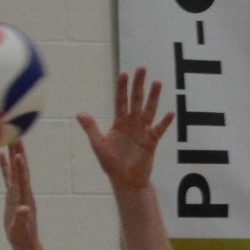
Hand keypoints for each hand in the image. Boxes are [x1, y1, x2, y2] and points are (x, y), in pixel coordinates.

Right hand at [0, 142, 38, 249]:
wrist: (25, 243)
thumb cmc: (22, 238)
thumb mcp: (20, 230)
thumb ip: (22, 219)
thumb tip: (23, 209)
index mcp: (24, 198)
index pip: (22, 179)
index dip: (20, 167)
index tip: (18, 153)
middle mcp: (22, 191)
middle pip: (20, 168)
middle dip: (18, 152)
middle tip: (16, 135)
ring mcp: (17, 192)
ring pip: (15, 169)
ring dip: (13, 154)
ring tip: (10, 138)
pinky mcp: (11, 195)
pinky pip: (8, 177)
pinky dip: (5, 166)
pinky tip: (1, 155)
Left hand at [77, 67, 174, 192]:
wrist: (125, 180)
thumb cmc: (112, 164)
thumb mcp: (99, 145)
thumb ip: (91, 128)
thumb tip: (79, 113)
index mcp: (119, 123)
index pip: (121, 100)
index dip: (122, 87)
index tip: (124, 73)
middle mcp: (132, 123)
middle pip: (136, 100)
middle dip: (138, 84)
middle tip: (142, 68)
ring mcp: (143, 131)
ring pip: (149, 110)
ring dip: (153, 97)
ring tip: (157, 82)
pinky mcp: (151, 141)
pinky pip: (159, 129)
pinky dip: (164, 122)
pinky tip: (170, 113)